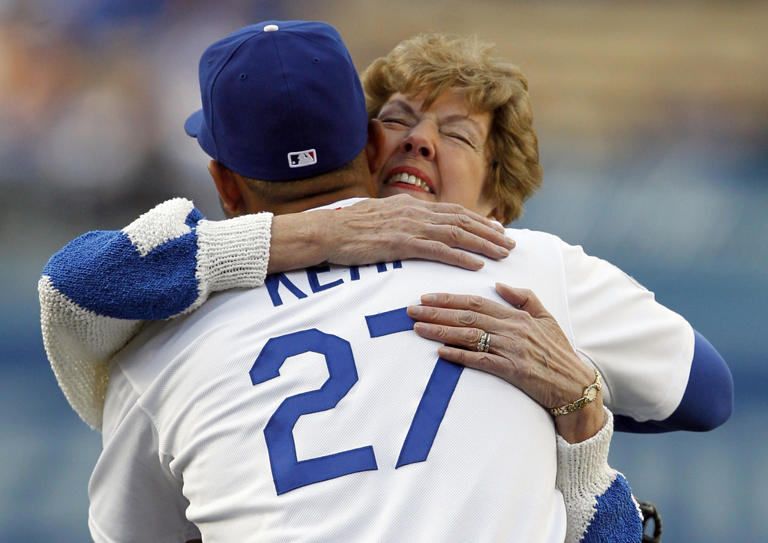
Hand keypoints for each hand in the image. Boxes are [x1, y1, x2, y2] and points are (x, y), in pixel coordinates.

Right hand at [268, 194, 514, 272]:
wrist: (327, 231)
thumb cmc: (347, 227)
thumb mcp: (378, 216)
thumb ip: (399, 219)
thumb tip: (411, 224)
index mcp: (411, 205)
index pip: (453, 211)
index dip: (479, 220)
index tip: (497, 229)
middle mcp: (416, 212)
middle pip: (463, 221)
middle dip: (490, 232)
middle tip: (511, 243)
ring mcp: (410, 227)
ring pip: (457, 234)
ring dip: (483, 244)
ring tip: (503, 254)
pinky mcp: (402, 244)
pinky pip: (438, 250)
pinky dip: (461, 257)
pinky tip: (476, 265)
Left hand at [407, 283, 604, 442]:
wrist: (575, 385)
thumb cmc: (559, 352)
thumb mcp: (546, 318)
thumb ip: (524, 298)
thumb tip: (500, 283)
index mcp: (517, 315)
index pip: (476, 302)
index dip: (449, 298)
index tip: (427, 297)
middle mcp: (512, 329)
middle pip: (467, 316)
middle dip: (436, 312)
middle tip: (411, 310)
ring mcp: (512, 350)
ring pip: (469, 336)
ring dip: (441, 331)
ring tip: (418, 329)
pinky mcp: (512, 371)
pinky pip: (481, 361)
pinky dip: (459, 356)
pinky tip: (440, 353)